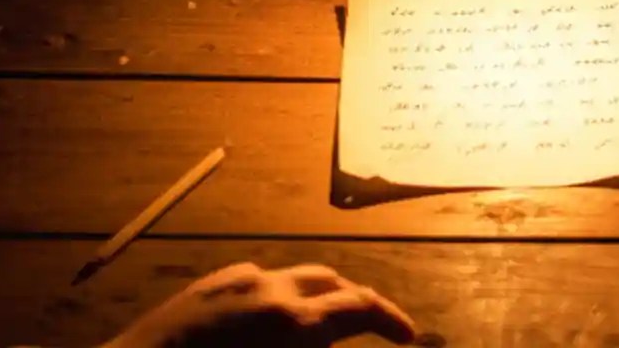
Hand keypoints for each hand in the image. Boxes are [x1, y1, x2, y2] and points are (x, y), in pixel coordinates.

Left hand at [104, 262, 416, 347]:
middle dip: (357, 305)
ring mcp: (238, 280)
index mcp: (292, 322)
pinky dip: (280, 298)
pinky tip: (269, 325)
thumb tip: (333, 346)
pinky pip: (260, 281)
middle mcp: (271, 289)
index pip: (361, 306)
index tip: (408, 336)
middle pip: (333, 283)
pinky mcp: (211, 282)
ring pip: (297, 278)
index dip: (391, 319)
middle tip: (372, 331)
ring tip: (319, 333)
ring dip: (319, 300)